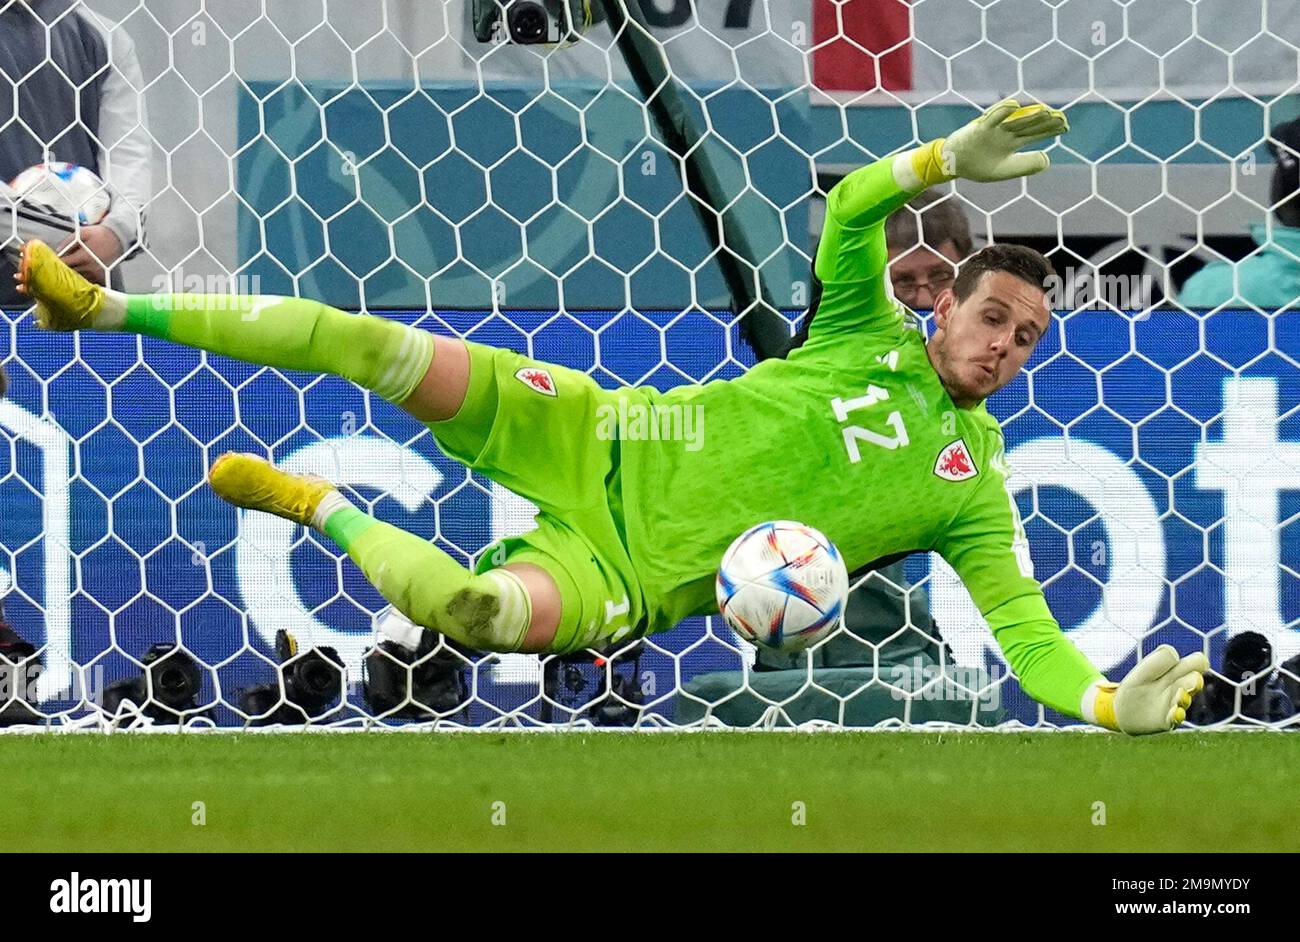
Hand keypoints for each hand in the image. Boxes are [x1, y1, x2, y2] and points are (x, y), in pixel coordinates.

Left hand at [55, 225, 122, 284]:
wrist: (118, 238)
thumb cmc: (99, 234)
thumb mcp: (81, 233)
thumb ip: (68, 242)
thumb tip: (57, 251)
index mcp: (84, 256)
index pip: (65, 263)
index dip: (56, 262)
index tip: (50, 261)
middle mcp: (91, 267)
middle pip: (70, 272)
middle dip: (63, 268)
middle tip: (57, 265)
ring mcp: (97, 273)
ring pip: (78, 277)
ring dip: (72, 274)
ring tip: (69, 268)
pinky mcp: (101, 276)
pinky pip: (87, 279)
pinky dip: (82, 276)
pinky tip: (79, 271)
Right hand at [910, 98, 1068, 186]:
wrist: (954, 165)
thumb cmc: (979, 166)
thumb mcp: (1005, 170)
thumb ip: (1025, 165)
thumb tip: (1047, 159)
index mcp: (1013, 142)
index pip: (1036, 133)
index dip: (1050, 129)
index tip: (1065, 126)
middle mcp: (1006, 132)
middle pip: (1029, 124)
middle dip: (1045, 121)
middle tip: (1061, 117)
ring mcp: (994, 129)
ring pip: (1015, 120)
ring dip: (1029, 115)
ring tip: (1045, 112)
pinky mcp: (979, 128)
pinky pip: (991, 118)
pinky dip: (1001, 111)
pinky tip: (1015, 106)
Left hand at [1094, 644, 1209, 734]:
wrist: (1119, 711)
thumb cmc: (1135, 687)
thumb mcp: (1143, 670)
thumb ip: (1158, 660)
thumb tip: (1175, 655)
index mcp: (1175, 672)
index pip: (1197, 663)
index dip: (1198, 662)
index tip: (1190, 663)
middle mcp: (1179, 688)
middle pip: (1194, 681)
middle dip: (1194, 680)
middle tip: (1195, 680)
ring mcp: (1174, 705)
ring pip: (1185, 699)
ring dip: (1184, 697)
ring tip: (1180, 693)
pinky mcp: (1166, 720)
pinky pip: (1175, 718)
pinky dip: (1176, 715)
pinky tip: (1176, 711)